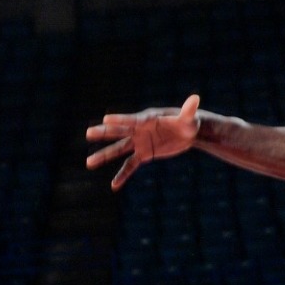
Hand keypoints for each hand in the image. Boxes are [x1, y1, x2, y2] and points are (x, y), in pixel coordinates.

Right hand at [84, 94, 201, 189]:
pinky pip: (130, 166)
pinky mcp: (145, 154)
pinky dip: (123, 175)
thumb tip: (195, 99)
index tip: (106, 119)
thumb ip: (189, 111)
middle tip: (88, 133)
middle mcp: (140, 130)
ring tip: (89, 162)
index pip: (132, 120)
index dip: (120, 119)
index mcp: (147, 119)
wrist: (188, 132)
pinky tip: (114, 185)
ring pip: (119, 150)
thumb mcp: (189, 118)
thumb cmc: (189, 122)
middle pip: (119, 132)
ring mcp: (140, 142)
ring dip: (104, 156)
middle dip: (104, 133)